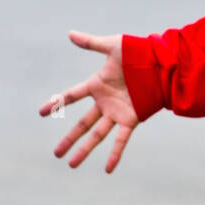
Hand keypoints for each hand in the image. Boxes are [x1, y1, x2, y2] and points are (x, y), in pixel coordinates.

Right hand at [39, 31, 139, 172]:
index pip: (72, 96)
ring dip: (84, 150)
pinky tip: (107, 169)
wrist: (162, 63)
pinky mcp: (131, 120)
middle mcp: (105, 102)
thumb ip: (91, 43)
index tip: (42, 113)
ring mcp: (117, 113)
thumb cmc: (138, 52)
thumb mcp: (112, 46)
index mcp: (97, 85)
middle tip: (56, 153)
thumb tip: (70, 34)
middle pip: (82, 124)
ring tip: (72, 165)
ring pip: (97, 135)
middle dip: (69, 139)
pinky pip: (121, 140)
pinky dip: (115, 154)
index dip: (56, 104)